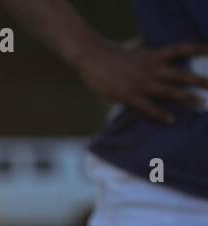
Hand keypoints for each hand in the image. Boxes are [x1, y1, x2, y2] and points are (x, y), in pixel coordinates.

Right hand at [75, 39, 207, 124]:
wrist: (92, 57)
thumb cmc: (111, 52)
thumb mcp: (133, 47)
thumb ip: (144, 48)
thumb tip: (147, 42)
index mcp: (153, 56)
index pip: (181, 49)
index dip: (198, 49)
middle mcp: (151, 69)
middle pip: (181, 75)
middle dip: (198, 80)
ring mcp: (141, 83)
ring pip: (169, 91)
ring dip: (186, 98)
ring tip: (201, 103)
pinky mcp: (129, 96)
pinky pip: (148, 108)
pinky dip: (160, 114)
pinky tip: (171, 120)